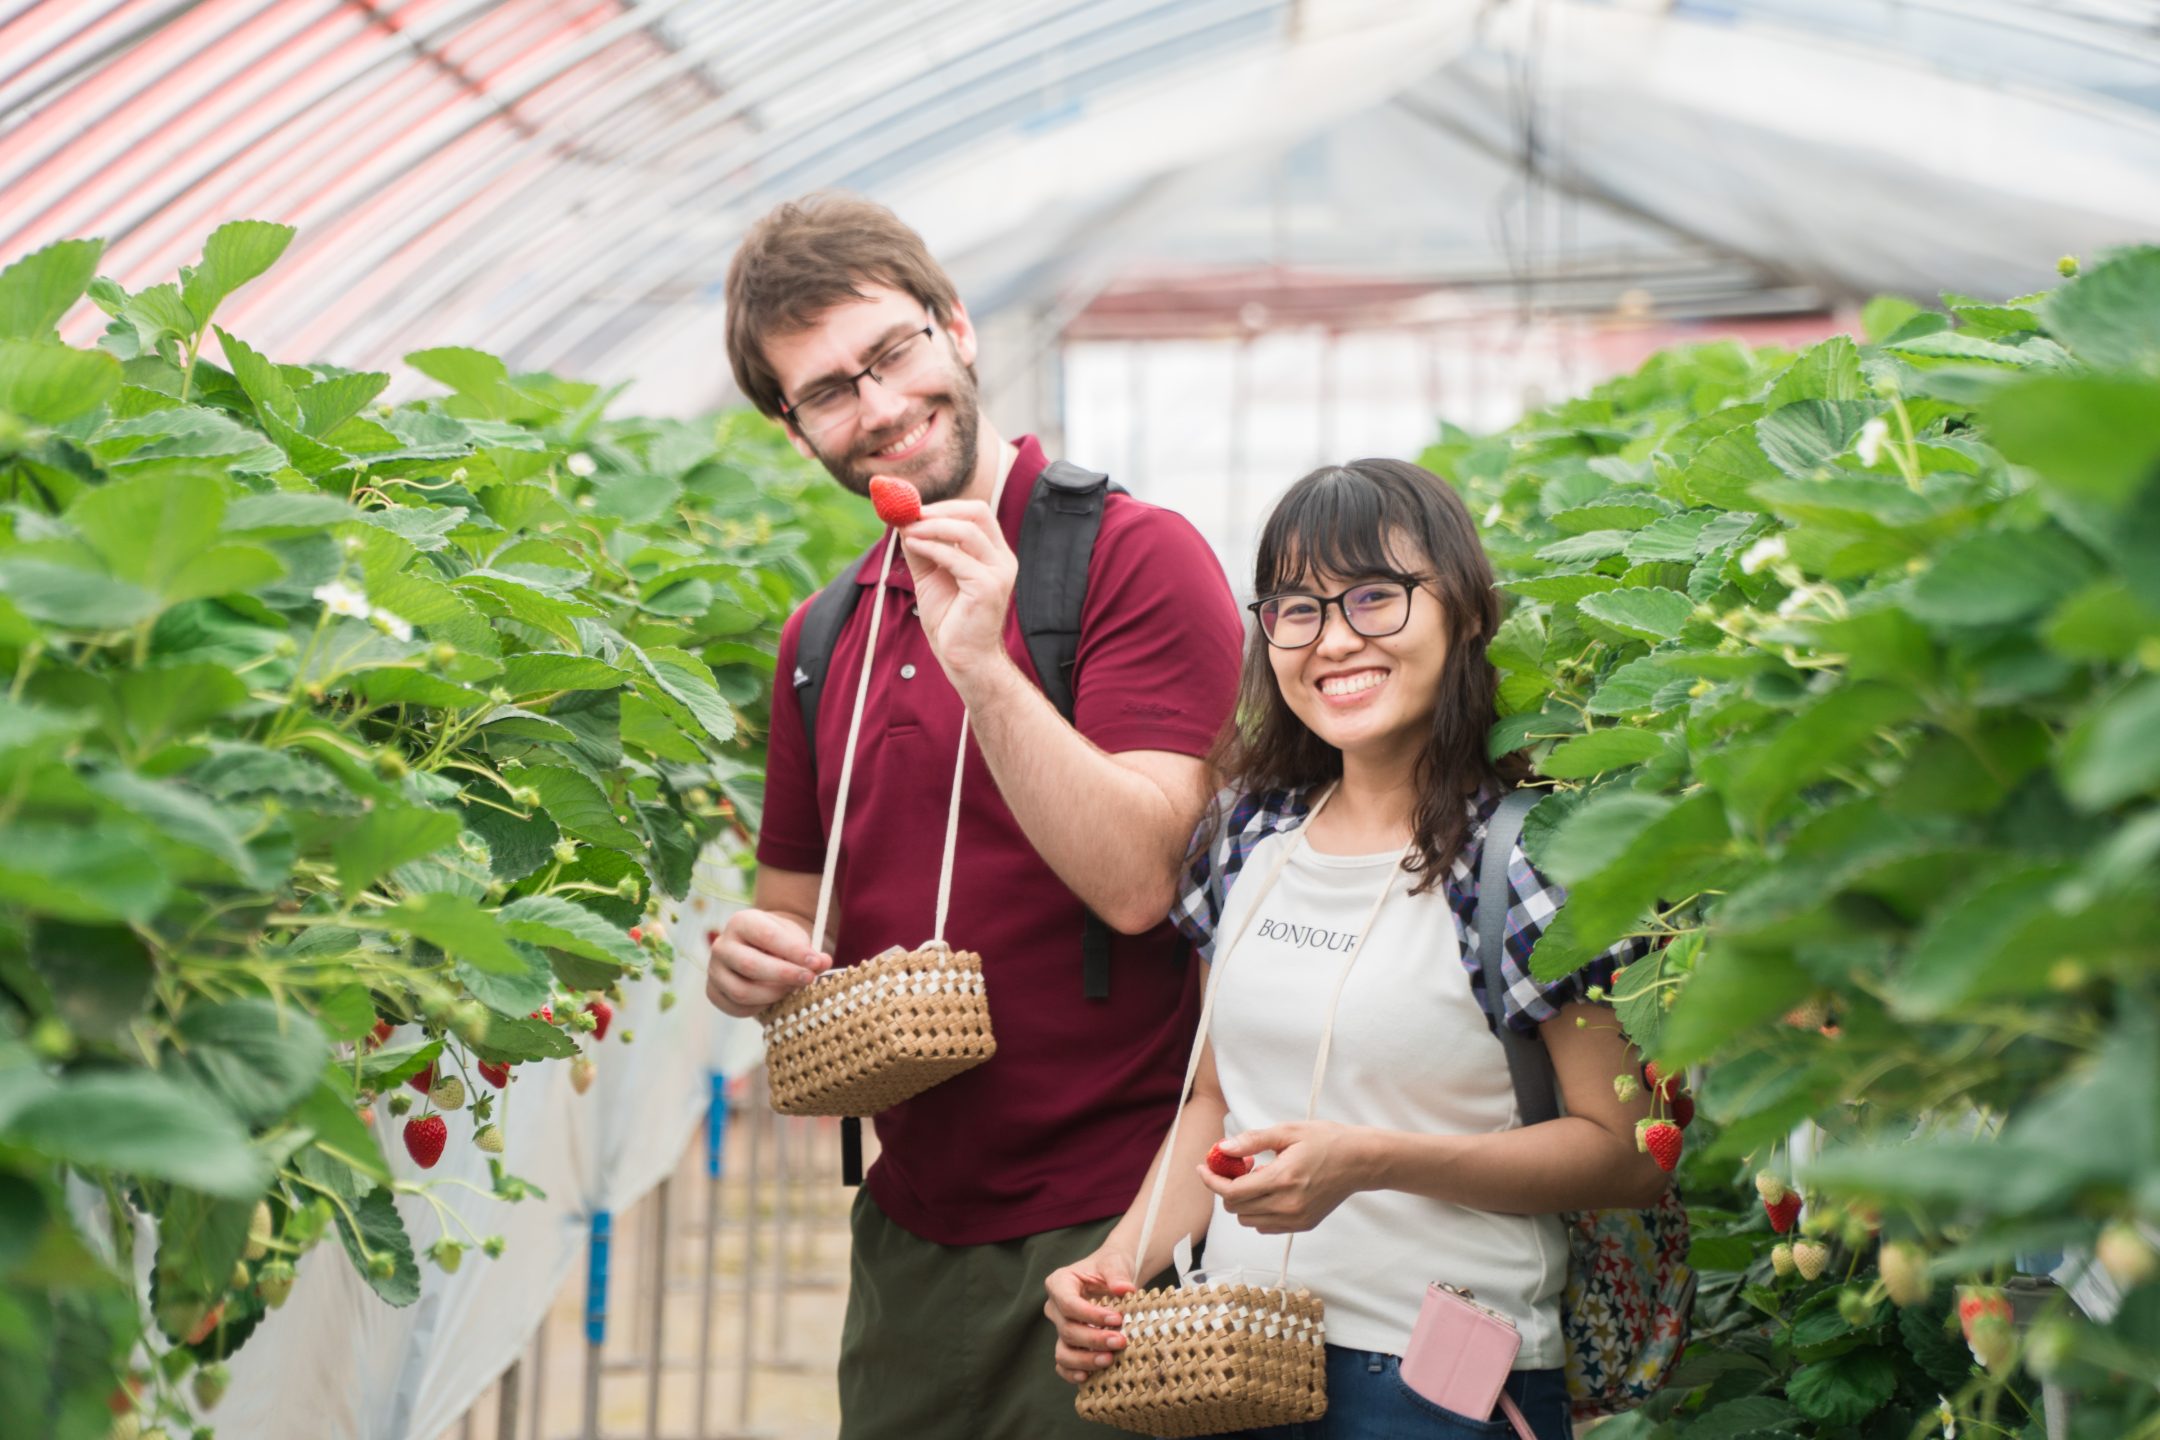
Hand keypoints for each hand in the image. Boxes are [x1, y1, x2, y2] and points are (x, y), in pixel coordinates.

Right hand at [704, 908, 830, 1016]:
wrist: (760, 950)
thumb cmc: (781, 942)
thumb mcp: (796, 939)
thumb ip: (810, 952)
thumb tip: (824, 963)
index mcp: (741, 921)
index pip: (766, 935)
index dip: (793, 951)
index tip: (816, 962)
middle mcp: (722, 944)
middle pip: (750, 965)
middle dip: (784, 975)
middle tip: (809, 979)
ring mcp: (714, 970)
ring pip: (742, 991)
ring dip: (773, 995)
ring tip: (792, 989)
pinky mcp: (713, 992)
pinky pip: (736, 1007)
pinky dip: (759, 1008)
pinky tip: (774, 999)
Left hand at [898, 499, 1017, 688]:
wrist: (962, 657)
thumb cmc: (950, 619)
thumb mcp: (930, 574)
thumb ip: (922, 547)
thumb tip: (903, 520)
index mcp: (993, 553)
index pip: (976, 513)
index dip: (944, 506)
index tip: (913, 508)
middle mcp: (1002, 559)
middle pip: (977, 513)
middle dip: (940, 509)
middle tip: (910, 513)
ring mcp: (999, 572)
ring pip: (967, 530)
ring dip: (932, 526)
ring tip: (907, 530)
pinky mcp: (988, 587)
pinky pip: (957, 558)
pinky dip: (931, 547)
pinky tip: (912, 546)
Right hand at [1044, 1247, 1137, 1384]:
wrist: (1113, 1277)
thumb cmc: (1111, 1266)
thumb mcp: (1114, 1263)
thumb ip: (1117, 1274)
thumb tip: (1125, 1289)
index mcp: (1059, 1283)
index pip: (1069, 1303)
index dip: (1091, 1315)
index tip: (1117, 1319)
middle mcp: (1055, 1308)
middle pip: (1067, 1330)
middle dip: (1094, 1339)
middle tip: (1121, 1342)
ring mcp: (1060, 1328)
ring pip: (1063, 1351)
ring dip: (1085, 1360)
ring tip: (1108, 1360)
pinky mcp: (1068, 1345)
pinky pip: (1063, 1365)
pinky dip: (1073, 1374)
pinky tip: (1089, 1378)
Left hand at [1198, 1123, 1368, 1234]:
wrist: (1360, 1161)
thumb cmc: (1326, 1141)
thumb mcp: (1287, 1132)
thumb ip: (1253, 1141)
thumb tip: (1223, 1148)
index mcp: (1282, 1179)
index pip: (1232, 1192)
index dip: (1212, 1181)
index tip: (1203, 1168)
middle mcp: (1288, 1205)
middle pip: (1236, 1209)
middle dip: (1227, 1188)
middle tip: (1239, 1166)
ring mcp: (1296, 1219)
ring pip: (1249, 1221)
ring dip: (1242, 1201)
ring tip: (1258, 1177)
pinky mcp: (1303, 1225)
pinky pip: (1266, 1226)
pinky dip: (1258, 1212)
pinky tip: (1269, 1191)